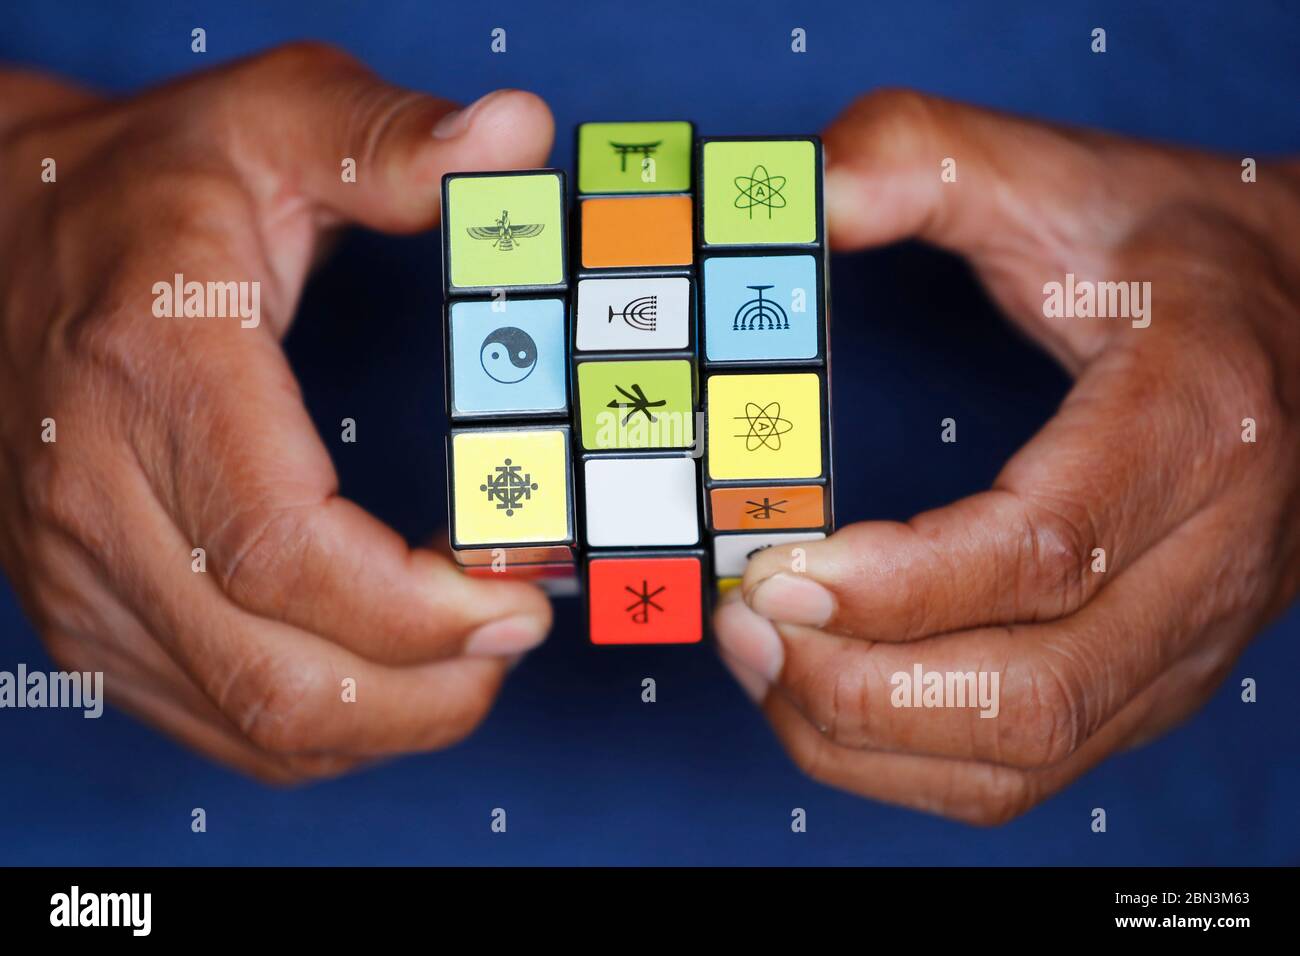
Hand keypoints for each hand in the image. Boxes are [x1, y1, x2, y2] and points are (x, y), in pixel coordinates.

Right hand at [0, 44, 556, 781]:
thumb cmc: (144, 189)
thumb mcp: (267, 120)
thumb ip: (388, 140)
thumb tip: (514, 136)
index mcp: (156, 366)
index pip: (281, 547)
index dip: (416, 608)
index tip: (519, 598)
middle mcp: (99, 492)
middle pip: (273, 670)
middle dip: (426, 689)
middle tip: (516, 633)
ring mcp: (81, 570)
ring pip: (247, 721)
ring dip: (387, 719)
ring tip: (471, 663)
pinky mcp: (88, 612)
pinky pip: (214, 723)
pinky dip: (322, 728)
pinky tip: (387, 680)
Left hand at [714, 90, 1299, 823]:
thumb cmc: (1187, 257)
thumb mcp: (1063, 174)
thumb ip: (919, 159)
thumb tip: (796, 198)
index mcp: (1195, 424)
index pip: (1041, 554)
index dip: (891, 586)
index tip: (767, 570)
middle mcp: (1212, 557)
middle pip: (1029, 692)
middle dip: (854, 685)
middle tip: (740, 624)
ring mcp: (1191, 635)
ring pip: (1026, 755)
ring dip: (868, 736)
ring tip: (764, 662)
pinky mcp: (1156, 674)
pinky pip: (1031, 767)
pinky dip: (909, 758)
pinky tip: (830, 694)